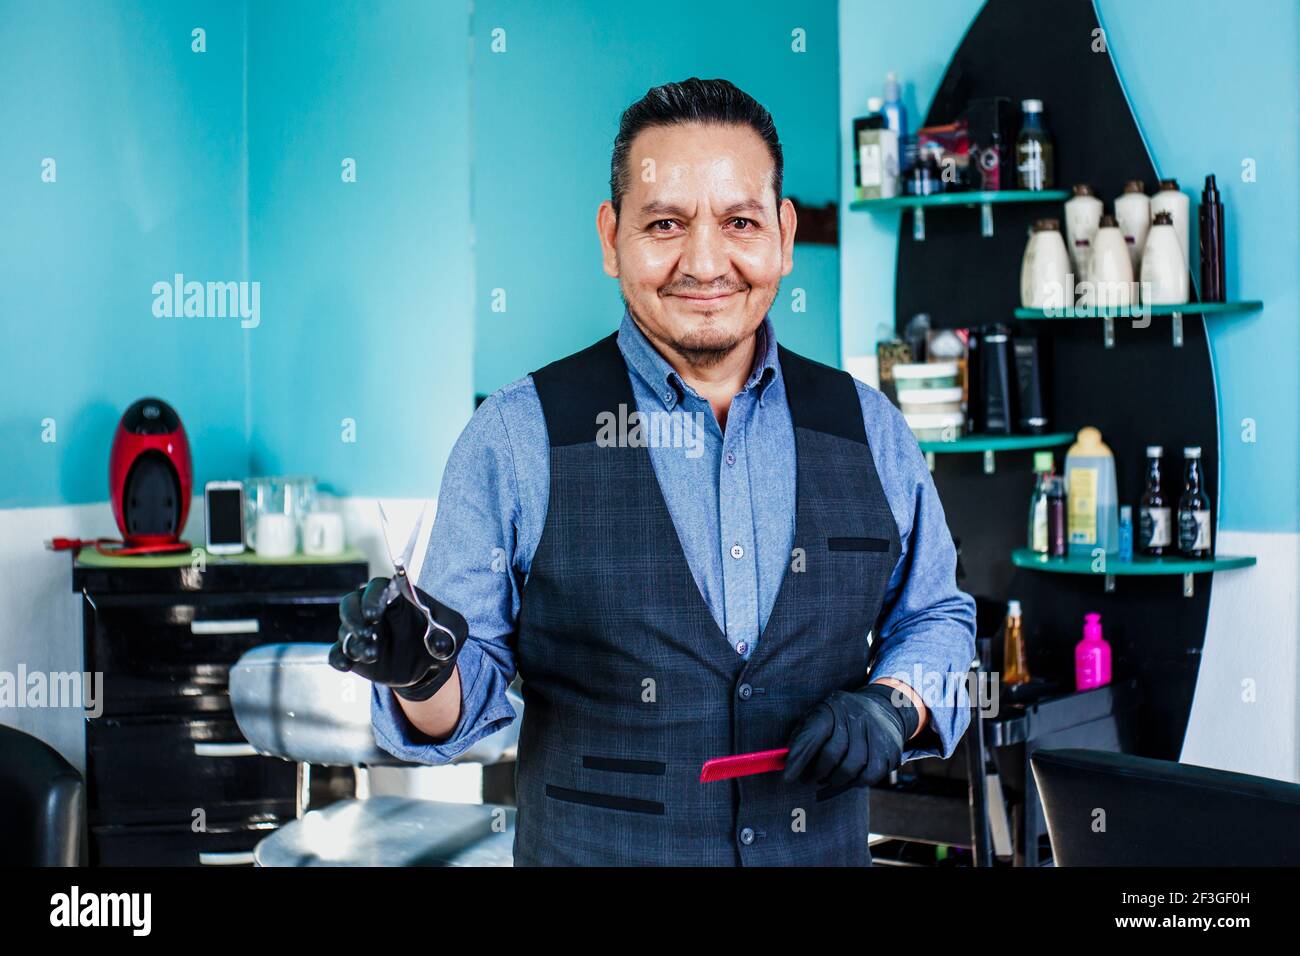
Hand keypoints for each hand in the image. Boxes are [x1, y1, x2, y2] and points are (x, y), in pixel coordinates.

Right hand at [329, 577, 467, 700]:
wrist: (430, 667)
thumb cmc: (441, 638)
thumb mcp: (456, 631)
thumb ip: (451, 631)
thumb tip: (438, 643)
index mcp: (397, 598)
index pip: (377, 586)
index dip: (372, 596)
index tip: (375, 612)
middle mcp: (374, 611)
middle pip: (351, 603)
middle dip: (354, 616)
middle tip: (366, 632)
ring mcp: (362, 632)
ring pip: (345, 630)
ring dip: (354, 642)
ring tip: (372, 654)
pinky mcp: (355, 654)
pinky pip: (337, 653)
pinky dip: (338, 658)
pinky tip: (346, 665)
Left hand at [782, 683, 920, 789]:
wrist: (885, 707)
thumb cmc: (842, 718)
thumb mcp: (821, 716)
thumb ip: (803, 737)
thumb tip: (785, 763)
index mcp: (833, 708)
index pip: (812, 735)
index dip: (799, 758)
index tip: (788, 777)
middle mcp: (855, 717)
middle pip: (831, 755)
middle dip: (816, 772)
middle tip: (809, 779)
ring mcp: (875, 732)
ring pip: (850, 768)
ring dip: (835, 780)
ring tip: (828, 778)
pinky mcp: (889, 749)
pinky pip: (869, 776)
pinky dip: (855, 782)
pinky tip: (849, 777)